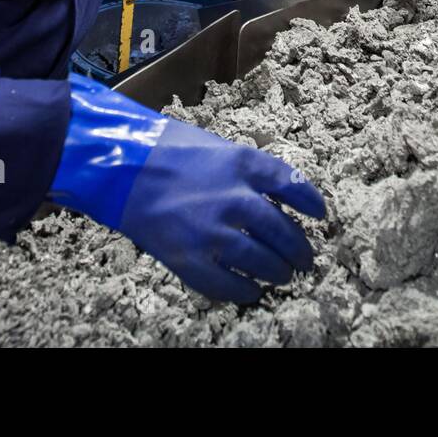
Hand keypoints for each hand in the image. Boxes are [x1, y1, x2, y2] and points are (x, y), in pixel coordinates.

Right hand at [49, 74, 325, 302]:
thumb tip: (272, 197)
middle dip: (298, 249)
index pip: (294, 185)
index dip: (311, 203)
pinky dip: (246, 291)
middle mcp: (236, 198)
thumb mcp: (215, 146)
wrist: (118, 167)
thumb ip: (245, 171)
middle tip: (305, 259)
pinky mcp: (191, 258)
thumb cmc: (163, 150)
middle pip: (283, 231)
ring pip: (263, 262)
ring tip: (283, 276)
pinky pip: (229, 285)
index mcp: (244, 165)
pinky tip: (252, 291)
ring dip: (277, 272)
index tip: (319, 215)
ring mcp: (214, 232)